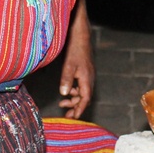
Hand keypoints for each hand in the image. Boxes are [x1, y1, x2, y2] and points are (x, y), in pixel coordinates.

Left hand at [58, 0, 94, 118]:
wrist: (81, 34)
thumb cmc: (75, 48)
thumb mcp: (69, 65)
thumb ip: (66, 80)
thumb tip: (64, 94)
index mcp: (87, 78)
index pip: (85, 99)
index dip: (80, 109)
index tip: (73, 117)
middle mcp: (90, 78)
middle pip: (85, 97)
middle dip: (76, 107)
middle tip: (67, 115)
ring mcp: (88, 74)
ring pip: (83, 92)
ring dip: (74, 99)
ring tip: (63, 103)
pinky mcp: (85, 71)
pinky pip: (82, 85)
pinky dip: (74, 91)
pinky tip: (67, 90)